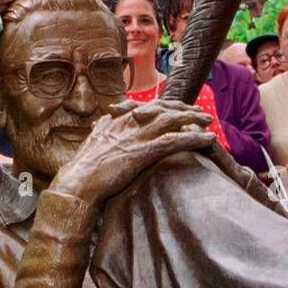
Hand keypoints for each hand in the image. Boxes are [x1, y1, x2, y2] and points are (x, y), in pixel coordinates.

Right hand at [52, 99, 216, 204]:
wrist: (79, 181)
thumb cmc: (83, 165)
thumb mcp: (92, 139)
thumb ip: (101, 127)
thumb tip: (104, 119)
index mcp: (119, 119)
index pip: (148, 106)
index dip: (166, 106)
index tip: (178, 108)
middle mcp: (130, 122)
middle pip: (164, 108)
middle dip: (184, 108)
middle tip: (199, 112)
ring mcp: (138, 135)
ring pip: (173, 120)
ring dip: (193, 118)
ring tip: (208, 120)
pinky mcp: (145, 151)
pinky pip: (176, 140)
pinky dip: (194, 137)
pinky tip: (208, 139)